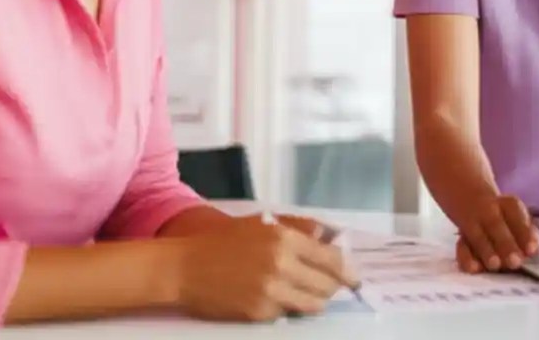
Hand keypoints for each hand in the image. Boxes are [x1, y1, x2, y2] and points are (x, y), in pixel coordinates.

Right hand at [170, 214, 358, 321]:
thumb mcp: (260, 224)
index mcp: (284, 239)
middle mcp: (281, 265)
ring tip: (307, 296)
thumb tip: (327, 236)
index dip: (348, 271)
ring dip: (314, 301)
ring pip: (313, 304)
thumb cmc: (222, 243)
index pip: (332, 259)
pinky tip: (279, 300)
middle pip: (327, 284)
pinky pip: (287, 314)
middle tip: (330, 288)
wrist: (184, 268)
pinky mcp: (258, 313)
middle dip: (332, 288)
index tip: (354, 279)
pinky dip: (288, 309)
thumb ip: (297, 228)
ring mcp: (270, 292)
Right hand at [453, 195, 538, 272]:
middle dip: (506, 244)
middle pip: (495, 225)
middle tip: (515, 262)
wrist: (474, 203)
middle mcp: (489, 211)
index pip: (516, 215)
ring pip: (478, 237)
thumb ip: (530, 233)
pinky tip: (474, 269)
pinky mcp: (462, 240)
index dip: (524, 233)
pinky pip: (461, 249)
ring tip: (495, 265)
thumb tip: (535, 251)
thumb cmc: (509, 219)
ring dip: (486, 251)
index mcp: (509, 205)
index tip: (532, 250)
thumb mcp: (522, 218)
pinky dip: (466, 259)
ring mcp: (473, 225)